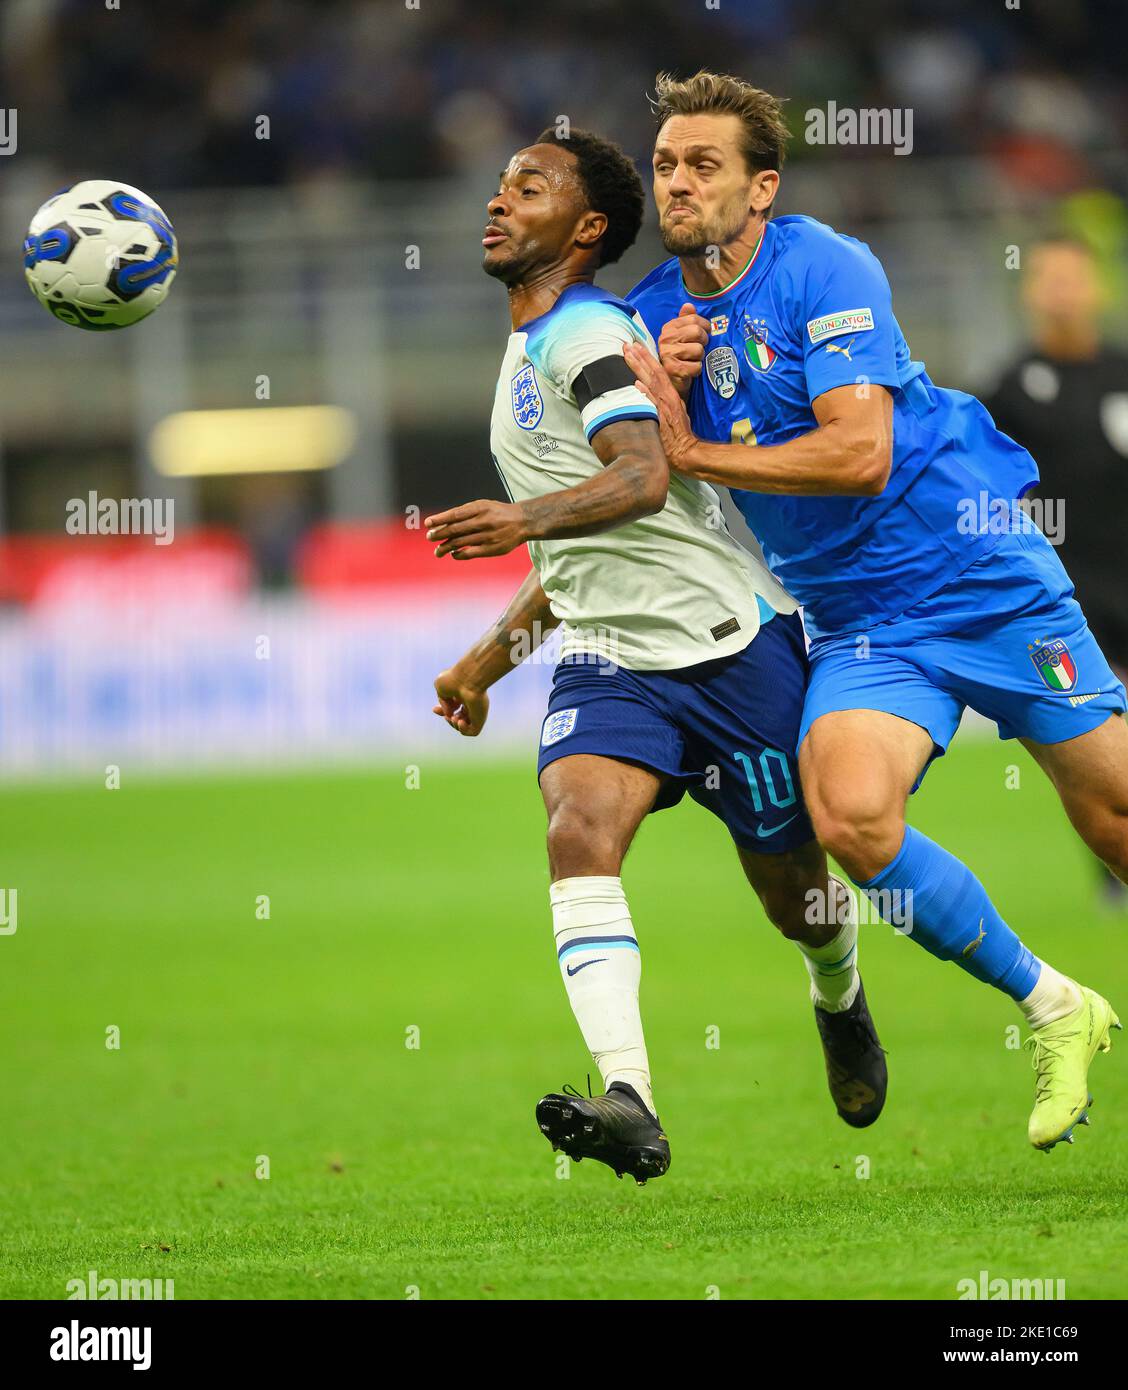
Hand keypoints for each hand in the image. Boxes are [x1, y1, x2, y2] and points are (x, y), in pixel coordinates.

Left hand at [425, 499, 529, 558]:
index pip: (455, 514)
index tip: (427, 523)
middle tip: (429, 537)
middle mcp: (483, 521)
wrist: (522, 522)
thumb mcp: (483, 505)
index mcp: (480, 508)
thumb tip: (442, 522)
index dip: (439, 519)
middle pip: (455, 529)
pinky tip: (453, 554)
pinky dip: (458, 554)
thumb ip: (465, 513)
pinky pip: (470, 553)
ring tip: (437, 551)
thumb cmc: (498, 513)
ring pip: (460, 543)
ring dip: (445, 547)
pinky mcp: (491, 549)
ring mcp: (487, 536)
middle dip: (439, 534)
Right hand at [433, 666, 489, 735]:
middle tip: (446, 715)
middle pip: (458, 716)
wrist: (467, 679)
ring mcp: (476, 711)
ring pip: (465, 726)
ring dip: (454, 725)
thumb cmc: (454, 680)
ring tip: (454, 718)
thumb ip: (442, 700)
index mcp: (462, 694)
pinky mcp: (480, 718)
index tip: (435, 709)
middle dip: (448, 718)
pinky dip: (463, 730)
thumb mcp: (441, 687)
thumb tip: (449, 714)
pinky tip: (460, 721)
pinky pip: (473, 731)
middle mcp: (470, 703)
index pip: (453, 707)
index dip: (443, 710)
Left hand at [623, 339, 700, 473]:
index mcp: (670, 393)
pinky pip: (651, 403)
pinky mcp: (660, 417)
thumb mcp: (675, 409)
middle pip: (651, 372)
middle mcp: (665, 397)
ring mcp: (662, 406)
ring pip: (650, 382)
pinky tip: (637, 384)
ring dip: (638, 367)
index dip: (647, 357)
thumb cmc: (680, 432)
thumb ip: (663, 397)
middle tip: (627, 344)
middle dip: (639, 357)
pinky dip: (645, 392)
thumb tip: (645, 387)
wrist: (685, 450)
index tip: (636, 345)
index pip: (658, 370)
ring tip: (628, 354)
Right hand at [657, 302, 709, 397]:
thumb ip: (686, 320)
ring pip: (698, 350)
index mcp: (668, 328)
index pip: (693, 319)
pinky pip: (696, 366)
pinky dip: (697, 370)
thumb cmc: (680, 357)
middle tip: (699, 349)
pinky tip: (690, 371)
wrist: (672, 382)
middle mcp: (665, 339)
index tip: (704, 334)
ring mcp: (668, 354)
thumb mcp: (682, 336)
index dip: (705, 327)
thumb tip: (688, 305)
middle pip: (697, 332)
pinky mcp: (674, 369)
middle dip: (703, 342)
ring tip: (692, 360)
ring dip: (699, 357)